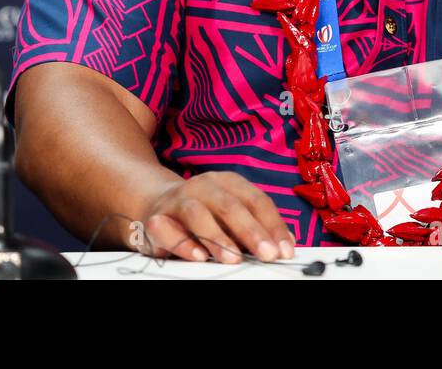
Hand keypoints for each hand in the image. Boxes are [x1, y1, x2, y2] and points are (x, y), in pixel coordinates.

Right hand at [135, 172, 295, 263]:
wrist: (157, 203)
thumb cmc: (204, 212)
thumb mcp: (232, 214)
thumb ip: (255, 227)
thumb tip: (284, 246)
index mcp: (227, 182)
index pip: (256, 200)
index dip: (273, 225)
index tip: (284, 250)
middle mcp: (203, 186)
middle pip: (230, 205)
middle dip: (251, 232)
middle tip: (267, 254)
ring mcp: (178, 200)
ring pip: (198, 214)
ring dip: (218, 238)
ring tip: (234, 259)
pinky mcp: (156, 218)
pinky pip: (167, 230)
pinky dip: (183, 244)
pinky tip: (199, 257)